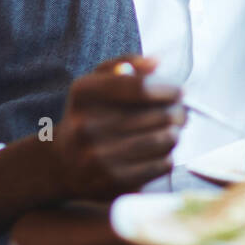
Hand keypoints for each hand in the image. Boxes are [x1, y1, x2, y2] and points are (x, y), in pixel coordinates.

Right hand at [52, 54, 183, 200]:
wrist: (63, 164)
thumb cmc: (90, 115)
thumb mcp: (96, 82)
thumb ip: (125, 64)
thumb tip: (157, 62)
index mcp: (84, 94)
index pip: (141, 87)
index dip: (169, 88)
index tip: (179, 91)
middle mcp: (87, 126)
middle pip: (159, 114)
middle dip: (178, 111)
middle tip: (181, 112)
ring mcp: (99, 157)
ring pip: (165, 139)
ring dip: (176, 132)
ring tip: (172, 129)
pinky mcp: (114, 182)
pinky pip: (162, 163)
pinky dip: (168, 155)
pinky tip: (159, 151)